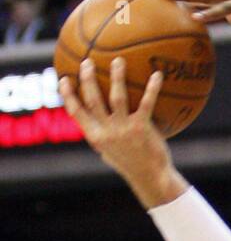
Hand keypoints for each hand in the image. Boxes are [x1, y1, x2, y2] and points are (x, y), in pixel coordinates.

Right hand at [58, 57, 183, 207]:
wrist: (151, 179)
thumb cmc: (131, 164)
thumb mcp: (110, 152)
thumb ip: (103, 136)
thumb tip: (97, 122)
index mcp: (95, 137)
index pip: (76, 113)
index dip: (68, 95)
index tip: (63, 79)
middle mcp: (107, 132)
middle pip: (93, 100)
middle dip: (87, 79)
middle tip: (87, 62)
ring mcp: (124, 130)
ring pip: (117, 97)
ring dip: (116, 77)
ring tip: (118, 61)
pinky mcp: (142, 129)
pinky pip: (146, 103)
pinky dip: (152, 88)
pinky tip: (157, 75)